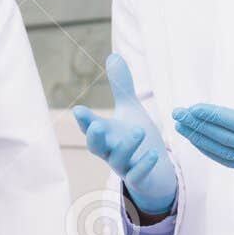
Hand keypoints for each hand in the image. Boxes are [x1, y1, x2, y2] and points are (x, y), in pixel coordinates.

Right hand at [72, 54, 177, 215]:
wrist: (154, 171)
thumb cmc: (136, 138)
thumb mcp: (130, 109)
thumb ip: (121, 85)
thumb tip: (113, 55)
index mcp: (107, 134)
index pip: (91, 127)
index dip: (85, 120)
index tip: (79, 110)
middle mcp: (111, 151)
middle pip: (96, 148)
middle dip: (95, 137)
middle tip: (97, 125)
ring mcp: (124, 167)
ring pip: (118, 160)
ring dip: (127, 146)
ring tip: (140, 131)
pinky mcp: (139, 179)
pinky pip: (137, 175)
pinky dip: (144, 165)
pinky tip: (154, 154)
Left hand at [172, 54, 233, 191]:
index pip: (231, 122)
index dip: (209, 115)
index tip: (190, 107)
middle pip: (219, 137)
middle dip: (196, 125)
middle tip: (176, 113)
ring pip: (220, 152)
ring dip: (199, 140)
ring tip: (181, 129)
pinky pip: (229, 161)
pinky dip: (212, 153)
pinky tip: (202, 144)